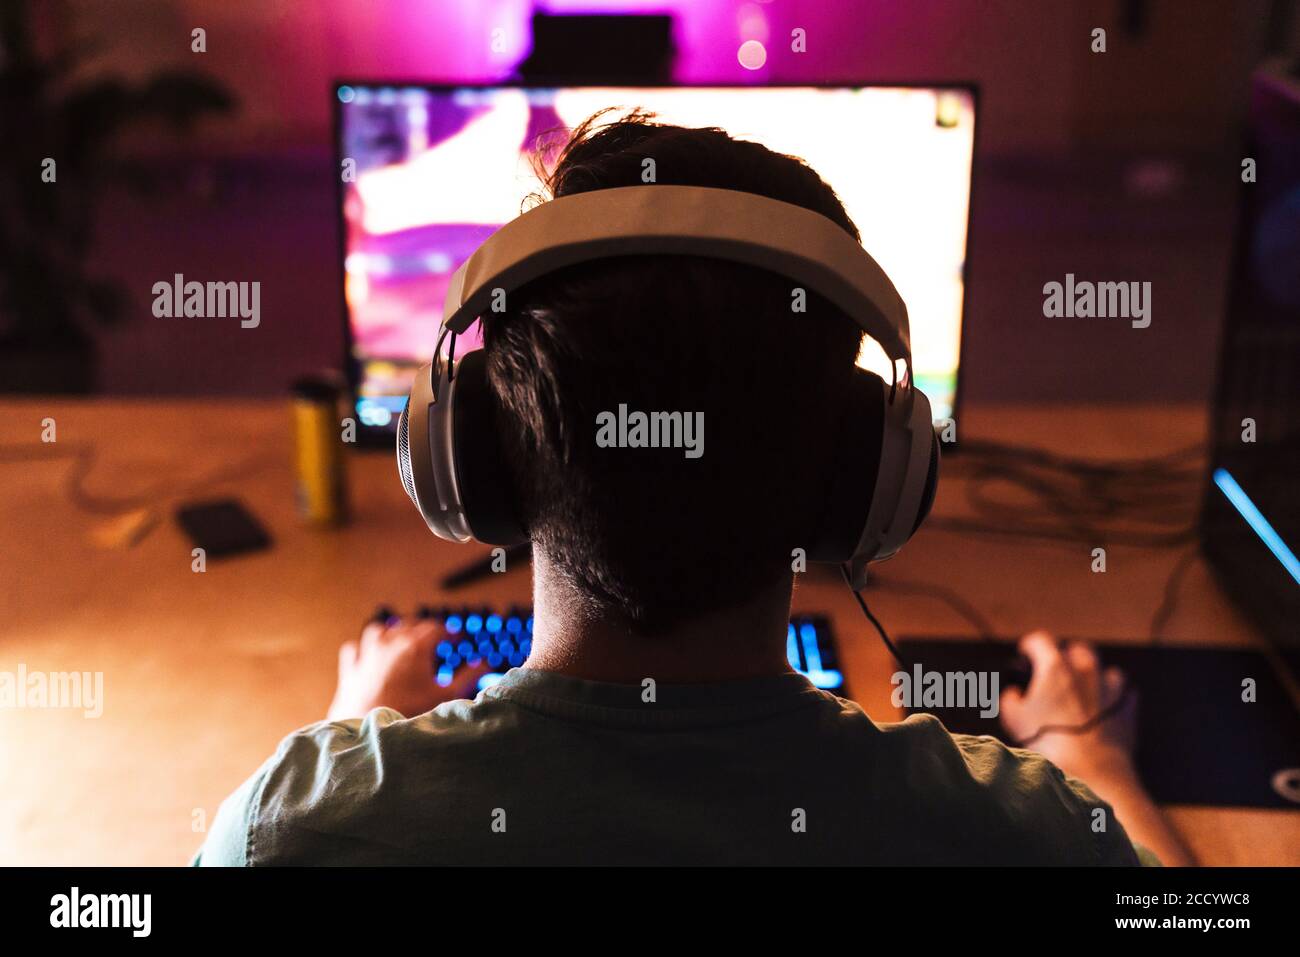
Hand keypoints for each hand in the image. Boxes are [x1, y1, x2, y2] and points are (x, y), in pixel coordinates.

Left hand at [327, 614, 484, 720]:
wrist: (371, 731)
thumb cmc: (409, 714)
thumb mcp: (447, 696)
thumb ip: (468, 676)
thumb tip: (484, 664)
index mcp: (415, 647)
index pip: (437, 629)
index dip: (450, 632)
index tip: (457, 639)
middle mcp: (389, 644)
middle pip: (410, 625)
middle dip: (424, 630)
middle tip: (435, 640)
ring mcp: (367, 654)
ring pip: (379, 630)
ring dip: (392, 631)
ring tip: (401, 639)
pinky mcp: (350, 670)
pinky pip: (354, 648)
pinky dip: (362, 648)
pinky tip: (368, 654)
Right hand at [999, 631, 1137, 784]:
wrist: (1090, 768)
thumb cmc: (1048, 742)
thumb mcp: (1014, 719)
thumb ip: (1011, 699)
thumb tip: (1015, 693)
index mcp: (1055, 666)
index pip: (1039, 640)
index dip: (1030, 646)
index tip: (1026, 654)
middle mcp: (1084, 669)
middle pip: (1076, 649)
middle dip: (1065, 656)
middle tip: (1056, 673)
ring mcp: (1109, 686)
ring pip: (1103, 669)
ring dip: (1093, 677)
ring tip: (1084, 693)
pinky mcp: (1127, 706)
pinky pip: (1123, 693)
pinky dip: (1113, 697)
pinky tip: (1104, 709)